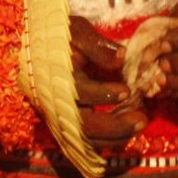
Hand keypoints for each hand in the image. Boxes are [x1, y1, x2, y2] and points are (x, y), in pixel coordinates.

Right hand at [70, 17, 145, 146]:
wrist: (35, 50)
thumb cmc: (59, 38)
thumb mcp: (77, 32)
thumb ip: (97, 46)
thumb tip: (122, 57)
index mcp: (58, 78)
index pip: (79, 92)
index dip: (104, 94)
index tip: (127, 90)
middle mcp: (57, 103)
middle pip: (84, 126)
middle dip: (115, 126)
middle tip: (142, 119)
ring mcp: (60, 118)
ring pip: (86, 140)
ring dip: (115, 137)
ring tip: (140, 124)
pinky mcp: (65, 126)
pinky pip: (84, 144)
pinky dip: (105, 142)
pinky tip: (127, 134)